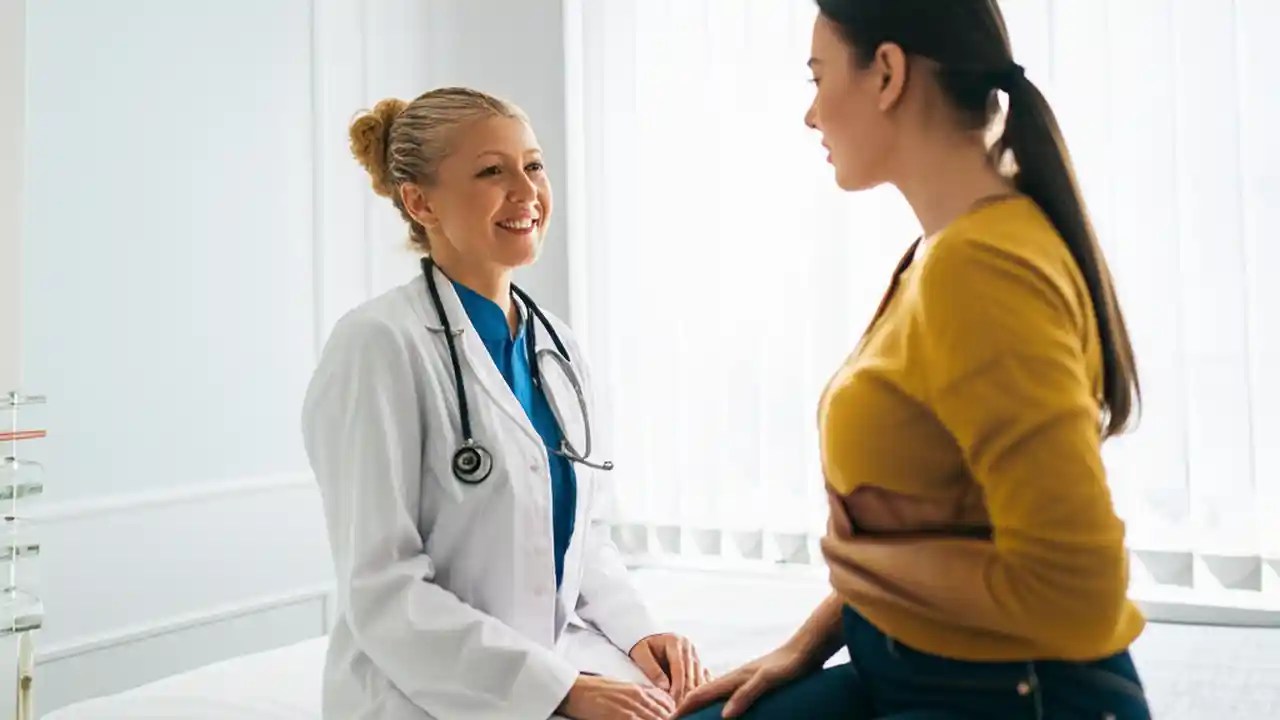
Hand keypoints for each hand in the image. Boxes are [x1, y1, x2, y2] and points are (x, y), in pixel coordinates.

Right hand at [557, 674, 675, 719]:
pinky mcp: (622, 716)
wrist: (575, 690)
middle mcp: (638, 697)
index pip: (667, 703)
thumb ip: (640, 695)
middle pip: (665, 714)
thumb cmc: (595, 690)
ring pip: (656, 719)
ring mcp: (631, 707)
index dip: (675, 714)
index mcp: (639, 689)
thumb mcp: (622, 687)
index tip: (679, 718)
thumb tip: (653, 705)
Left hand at [629, 633, 710, 703]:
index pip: (679, 667)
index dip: (678, 686)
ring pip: (699, 676)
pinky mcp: (696, 661)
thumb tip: (665, 686)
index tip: (674, 700)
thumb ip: (652, 669)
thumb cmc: (642, 646)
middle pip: (691, 673)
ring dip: (692, 692)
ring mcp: (694, 653)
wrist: (647, 637)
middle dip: (686, 692)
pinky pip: (701, 677)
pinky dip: (697, 688)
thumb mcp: (641, 654)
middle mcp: (688, 646)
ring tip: (684, 705)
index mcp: (675, 642)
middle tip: (679, 707)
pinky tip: (692, 699)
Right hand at [673, 643, 813, 718]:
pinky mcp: (756, 682)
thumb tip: (724, 716)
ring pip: (716, 694)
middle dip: (688, 707)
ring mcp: (745, 679)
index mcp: (734, 678)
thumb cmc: (789, 665)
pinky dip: (720, 704)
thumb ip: (746, 695)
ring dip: (702, 706)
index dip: (684, 708)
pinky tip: (727, 710)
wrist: (806, 648)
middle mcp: (736, 678)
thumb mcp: (767, 681)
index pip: (700, 694)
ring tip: (695, 717)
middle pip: (704, 694)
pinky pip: (730, 695)